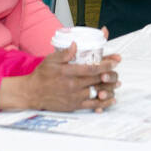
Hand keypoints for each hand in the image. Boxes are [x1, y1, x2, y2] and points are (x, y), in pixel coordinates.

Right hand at [0, 45, 120, 112]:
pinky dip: (103, 103)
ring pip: (97, 92)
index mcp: (68, 72)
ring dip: (109, 88)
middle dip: (110, 74)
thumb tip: (76, 44)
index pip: (91, 68)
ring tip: (118, 83)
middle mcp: (73, 85)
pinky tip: (111, 99)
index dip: (105, 64)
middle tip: (117, 70)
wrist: (33, 93)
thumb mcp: (51, 60)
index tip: (114, 61)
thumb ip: (65, 53)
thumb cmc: (42, 75)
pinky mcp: (74, 106)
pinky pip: (92, 105)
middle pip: (97, 79)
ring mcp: (74, 97)